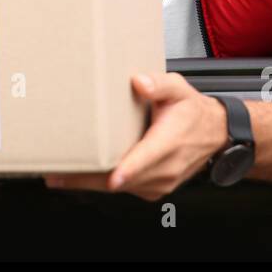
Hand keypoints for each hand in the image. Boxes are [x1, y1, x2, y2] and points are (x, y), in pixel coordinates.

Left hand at [42, 72, 228, 200]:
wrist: (214, 134)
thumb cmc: (192, 111)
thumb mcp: (179, 88)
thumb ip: (159, 83)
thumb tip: (139, 82)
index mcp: (170, 141)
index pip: (147, 158)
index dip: (128, 169)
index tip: (111, 175)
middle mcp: (166, 168)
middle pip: (125, 180)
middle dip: (90, 179)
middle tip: (58, 175)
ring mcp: (160, 182)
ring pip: (121, 189)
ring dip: (92, 184)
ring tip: (61, 176)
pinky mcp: (154, 189)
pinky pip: (125, 190)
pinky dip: (103, 184)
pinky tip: (83, 175)